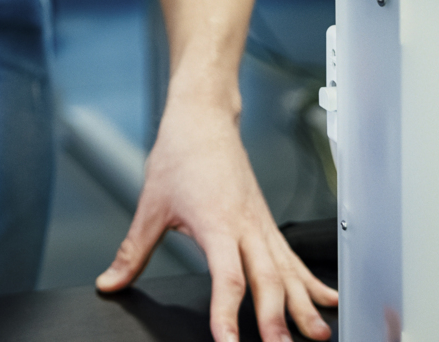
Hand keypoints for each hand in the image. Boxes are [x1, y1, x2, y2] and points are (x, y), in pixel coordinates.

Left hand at [94, 98, 336, 341]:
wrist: (203, 118)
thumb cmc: (179, 155)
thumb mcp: (150, 205)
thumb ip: (132, 251)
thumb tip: (109, 283)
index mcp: (216, 223)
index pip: (226, 277)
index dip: (227, 313)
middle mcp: (246, 227)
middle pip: (267, 280)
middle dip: (277, 319)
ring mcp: (262, 226)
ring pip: (288, 271)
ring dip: (304, 306)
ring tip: (318, 336)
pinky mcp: (268, 224)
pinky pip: (294, 259)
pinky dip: (312, 282)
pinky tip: (329, 301)